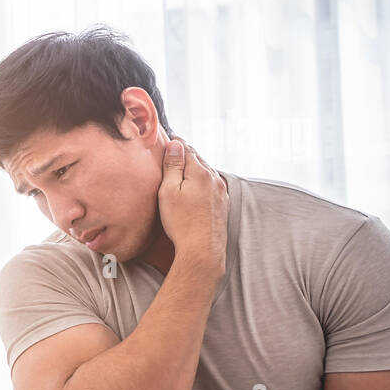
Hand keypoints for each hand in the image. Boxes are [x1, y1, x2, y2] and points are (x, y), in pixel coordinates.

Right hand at [157, 135, 228, 278]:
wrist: (202, 250)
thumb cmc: (181, 222)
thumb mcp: (169, 191)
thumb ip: (173, 166)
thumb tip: (176, 144)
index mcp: (200, 172)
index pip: (186, 149)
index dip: (175, 144)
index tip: (166, 139)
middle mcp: (214, 178)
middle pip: (197, 159)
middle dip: (185, 156)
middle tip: (171, 153)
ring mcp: (221, 191)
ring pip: (205, 173)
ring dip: (194, 170)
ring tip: (181, 171)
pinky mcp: (223, 204)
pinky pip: (211, 186)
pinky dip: (201, 183)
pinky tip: (194, 190)